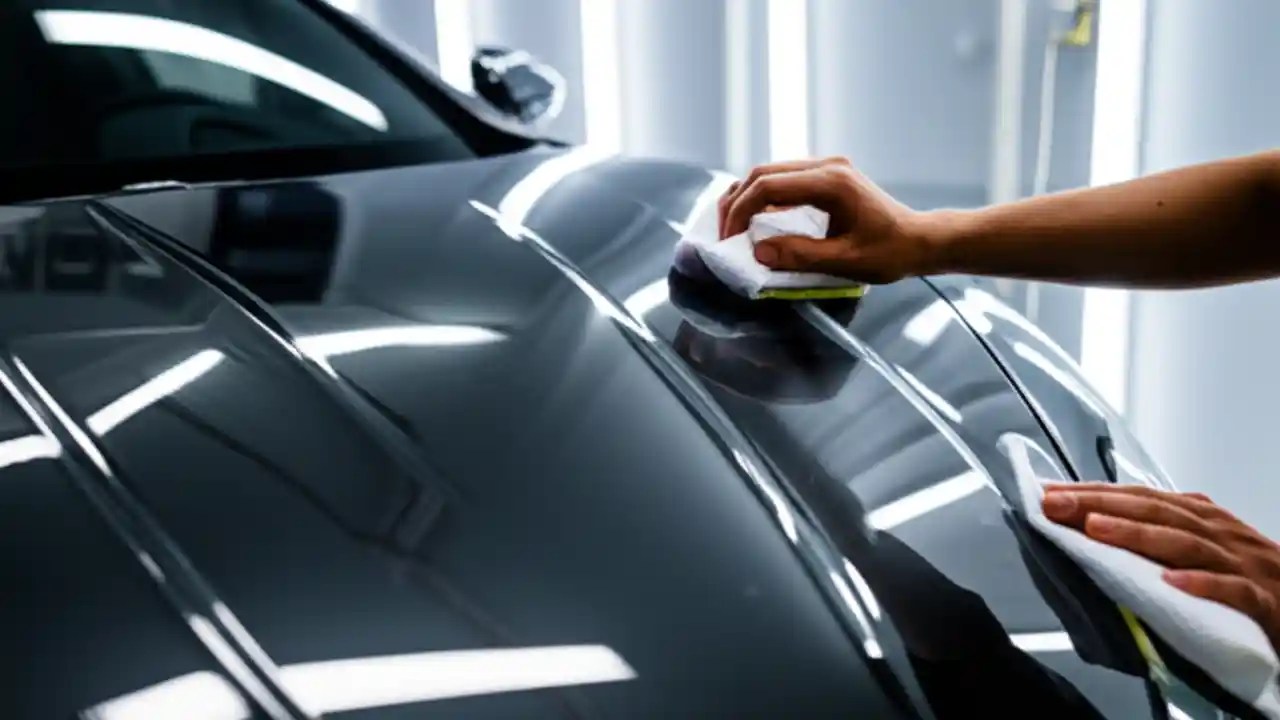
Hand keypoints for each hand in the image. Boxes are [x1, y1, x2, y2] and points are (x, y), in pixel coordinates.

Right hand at [717, 157, 928, 282]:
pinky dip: (763, 198)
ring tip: (733, 227)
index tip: (729, 239)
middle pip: (763, 173)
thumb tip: (759, 252)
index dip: (740, 211)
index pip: (768, 186)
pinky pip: (784, 181)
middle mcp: (827, 166)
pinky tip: (756, 221)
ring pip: (770, 174)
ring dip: (747, 197)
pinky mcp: (827, 176)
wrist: (919, 240)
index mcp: (831, 181)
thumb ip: (801, 256)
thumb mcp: (845, 261)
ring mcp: (827, 168)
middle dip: (736, 202)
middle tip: (723, 234)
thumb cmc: (889, 253)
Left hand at [1042, 482, 1279, 648]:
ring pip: (1187, 543)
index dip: (1094, 493)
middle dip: (1101, 504)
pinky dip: (1202, 584)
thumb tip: (1096, 530)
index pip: (1140, 498)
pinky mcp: (1265, 601)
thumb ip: (1160, 539)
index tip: (1048, 493)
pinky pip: (1233, 590)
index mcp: (1203, 518)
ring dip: (1138, 535)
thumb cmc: (1252, 579)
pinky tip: (1171, 582)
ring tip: (1095, 529)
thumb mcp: (1204, 551)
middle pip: (1155, 511)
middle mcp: (1220, 533)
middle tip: (1055, 504)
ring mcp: (1243, 564)